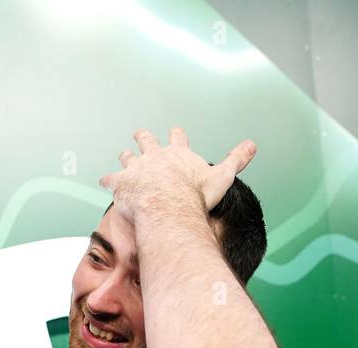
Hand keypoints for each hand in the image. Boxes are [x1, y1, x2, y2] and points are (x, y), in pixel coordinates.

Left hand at [97, 127, 256, 225]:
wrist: (168, 206)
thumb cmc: (195, 194)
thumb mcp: (221, 176)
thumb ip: (236, 159)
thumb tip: (253, 145)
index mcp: (177, 152)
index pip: (177, 138)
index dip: (176, 135)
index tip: (174, 131)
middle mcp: (155, 155)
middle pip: (147, 140)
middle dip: (144, 137)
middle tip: (140, 133)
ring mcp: (136, 168)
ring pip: (128, 157)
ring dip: (126, 157)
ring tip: (123, 155)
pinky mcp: (121, 182)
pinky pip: (111, 179)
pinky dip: (108, 180)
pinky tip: (104, 180)